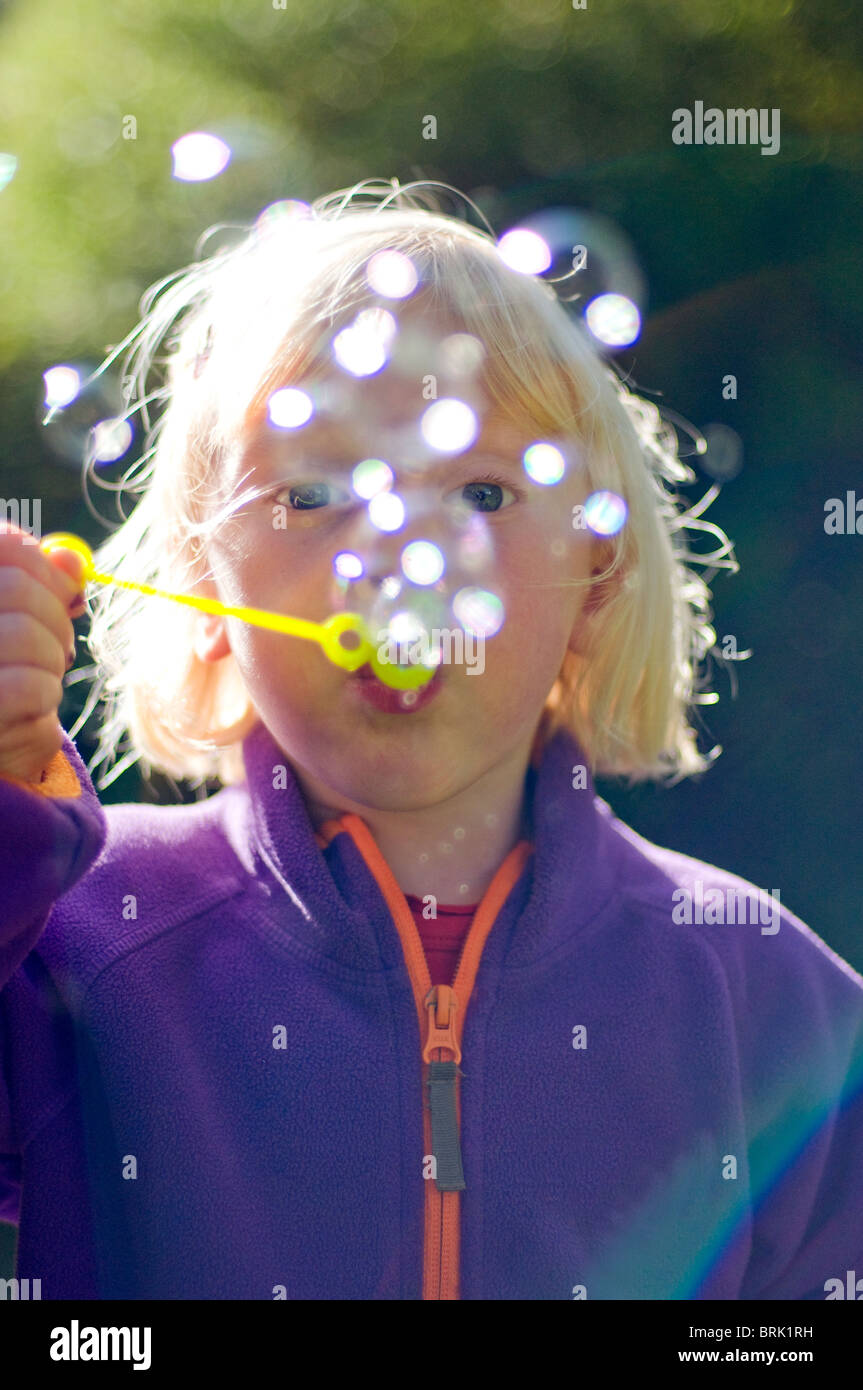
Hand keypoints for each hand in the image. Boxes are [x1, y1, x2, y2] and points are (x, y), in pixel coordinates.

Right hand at [0, 522, 85, 781]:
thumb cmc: (6, 673)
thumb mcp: (23, 619)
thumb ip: (42, 583)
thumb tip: (72, 561)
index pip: (1, 544)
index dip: (40, 562)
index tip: (61, 589)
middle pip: (16, 587)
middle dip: (54, 614)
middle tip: (56, 641)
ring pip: (27, 636)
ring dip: (53, 658)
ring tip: (39, 676)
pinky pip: (30, 688)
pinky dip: (45, 695)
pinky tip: (30, 708)